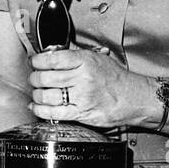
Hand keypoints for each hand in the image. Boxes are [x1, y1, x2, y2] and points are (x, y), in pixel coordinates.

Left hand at [27, 46, 148, 127]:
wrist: (135, 98)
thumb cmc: (116, 79)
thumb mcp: (97, 59)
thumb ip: (75, 57)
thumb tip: (51, 54)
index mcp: (85, 61)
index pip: (52, 59)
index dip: (37, 61)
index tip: (33, 62)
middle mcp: (83, 78)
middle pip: (45, 77)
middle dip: (34, 78)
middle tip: (34, 78)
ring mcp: (82, 96)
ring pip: (46, 95)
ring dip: (36, 94)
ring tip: (37, 92)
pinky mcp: (82, 112)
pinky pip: (54, 112)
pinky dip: (40, 110)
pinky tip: (37, 106)